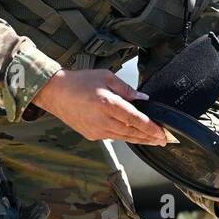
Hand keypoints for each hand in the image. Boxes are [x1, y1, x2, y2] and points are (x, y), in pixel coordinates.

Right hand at [32, 69, 167, 144]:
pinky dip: (125, 138)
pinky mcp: (91, 135)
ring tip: (152, 141)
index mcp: (107, 104)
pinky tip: (133, 137)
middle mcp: (102, 121)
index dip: (151, 128)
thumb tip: (142, 99)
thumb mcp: (106, 77)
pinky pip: (113, 138)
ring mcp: (96, 130)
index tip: (162, 133)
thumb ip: (126, 89)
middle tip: (163, 141)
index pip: (135, 120)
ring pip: (123, 138)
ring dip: (139, 140)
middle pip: (132, 133)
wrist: (55, 92)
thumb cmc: (79, 82)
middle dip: (149, 137)